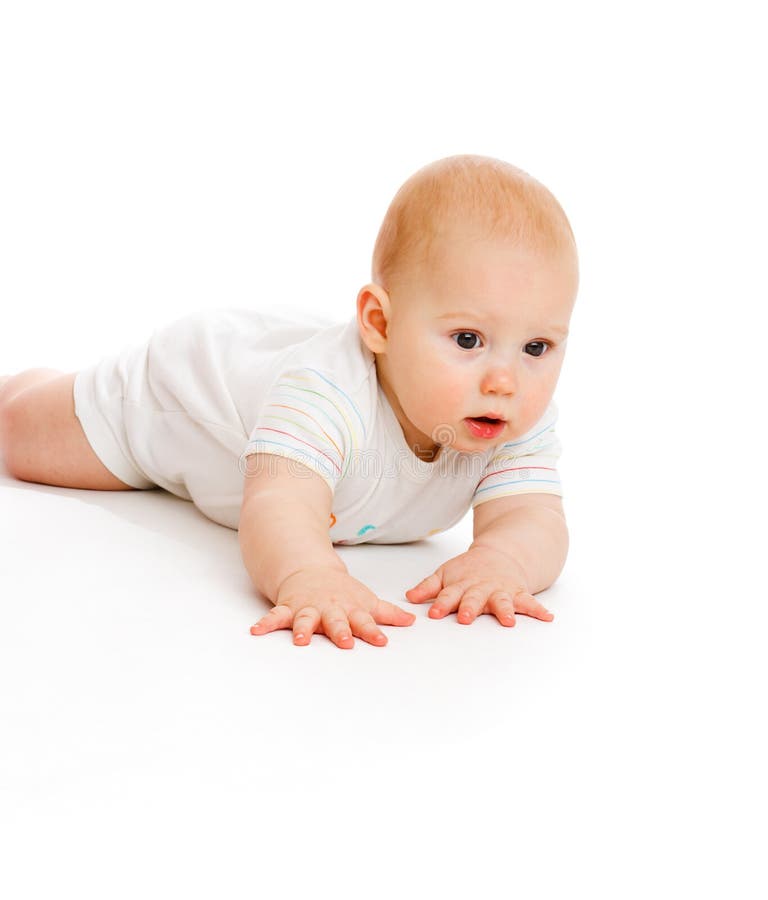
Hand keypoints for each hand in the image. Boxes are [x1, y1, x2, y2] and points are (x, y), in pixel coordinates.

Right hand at [250, 566, 415, 648]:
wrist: (311, 569)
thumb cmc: (342, 592)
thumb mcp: (367, 600)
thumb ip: (388, 613)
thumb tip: (412, 622)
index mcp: (349, 609)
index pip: (364, 621)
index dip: (373, 631)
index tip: (381, 641)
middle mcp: (329, 609)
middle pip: (335, 621)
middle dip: (340, 631)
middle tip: (345, 643)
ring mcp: (308, 608)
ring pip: (305, 619)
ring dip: (302, 629)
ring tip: (299, 641)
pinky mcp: (288, 608)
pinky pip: (275, 616)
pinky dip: (266, 623)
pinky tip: (256, 631)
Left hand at [405, 545, 554, 626]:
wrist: (500, 553)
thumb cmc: (468, 569)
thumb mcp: (445, 573)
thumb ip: (428, 587)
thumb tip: (409, 598)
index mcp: (461, 585)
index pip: (448, 595)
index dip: (440, 604)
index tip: (433, 613)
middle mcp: (481, 588)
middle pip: (474, 598)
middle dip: (470, 608)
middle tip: (465, 618)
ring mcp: (500, 590)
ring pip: (502, 601)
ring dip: (505, 610)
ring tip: (508, 621)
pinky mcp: (517, 593)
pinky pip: (529, 601)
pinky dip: (538, 609)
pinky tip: (547, 617)